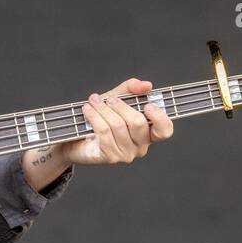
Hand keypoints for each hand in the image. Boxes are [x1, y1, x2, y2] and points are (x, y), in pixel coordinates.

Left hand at [58, 77, 173, 166]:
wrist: (76, 138)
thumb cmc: (101, 118)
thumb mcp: (116, 98)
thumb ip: (131, 89)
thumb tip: (147, 85)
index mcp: (148, 132)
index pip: (165, 130)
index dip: (159, 118)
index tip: (147, 105)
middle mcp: (141, 146)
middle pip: (138, 123)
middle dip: (121, 106)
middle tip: (108, 99)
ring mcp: (126, 154)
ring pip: (118, 126)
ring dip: (103, 109)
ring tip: (93, 101)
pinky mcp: (110, 157)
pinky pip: (104, 132)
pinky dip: (94, 117)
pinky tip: (87, 110)